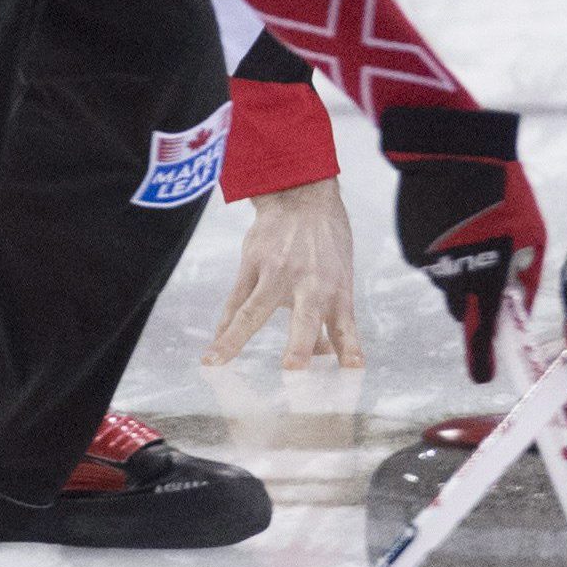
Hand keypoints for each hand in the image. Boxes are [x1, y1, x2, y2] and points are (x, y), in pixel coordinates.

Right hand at [204, 177, 363, 369]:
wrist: (302, 198)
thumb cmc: (327, 244)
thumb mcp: (340, 277)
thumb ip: (332, 318)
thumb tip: (330, 357)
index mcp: (337, 290)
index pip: (345, 326)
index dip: (350, 348)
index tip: (353, 369)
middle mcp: (310, 284)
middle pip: (305, 318)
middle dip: (300, 344)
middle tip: (293, 367)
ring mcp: (277, 273)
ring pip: (254, 310)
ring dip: (235, 337)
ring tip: (216, 361)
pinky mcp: (253, 264)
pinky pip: (234, 300)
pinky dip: (224, 325)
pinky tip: (213, 347)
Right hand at [382, 106, 546, 384]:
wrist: (451, 149)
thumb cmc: (502, 188)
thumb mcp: (532, 232)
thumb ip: (527, 275)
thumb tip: (520, 304)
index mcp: (486, 275)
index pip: (481, 332)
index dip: (481, 358)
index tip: (482, 376)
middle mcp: (453, 276)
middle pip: (463, 308)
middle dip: (476, 298)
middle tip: (489, 265)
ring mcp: (429, 262)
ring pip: (447, 282)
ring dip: (461, 267)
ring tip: (474, 227)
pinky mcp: (412, 245)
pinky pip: (431, 260)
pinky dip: (443, 250)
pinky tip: (453, 220)